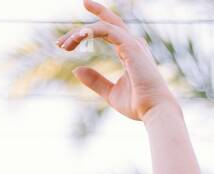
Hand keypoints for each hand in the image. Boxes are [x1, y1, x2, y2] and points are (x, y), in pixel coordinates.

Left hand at [56, 0, 172, 120]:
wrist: (154, 110)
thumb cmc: (138, 104)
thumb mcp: (110, 92)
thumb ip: (96, 80)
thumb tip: (77, 70)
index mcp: (128, 51)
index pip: (108, 30)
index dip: (88, 28)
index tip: (68, 39)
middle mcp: (131, 43)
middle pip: (104, 24)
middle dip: (81, 27)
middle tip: (60, 42)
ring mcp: (132, 43)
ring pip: (102, 26)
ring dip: (80, 33)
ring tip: (64, 46)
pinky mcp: (131, 46)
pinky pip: (106, 30)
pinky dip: (90, 32)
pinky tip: (76, 39)